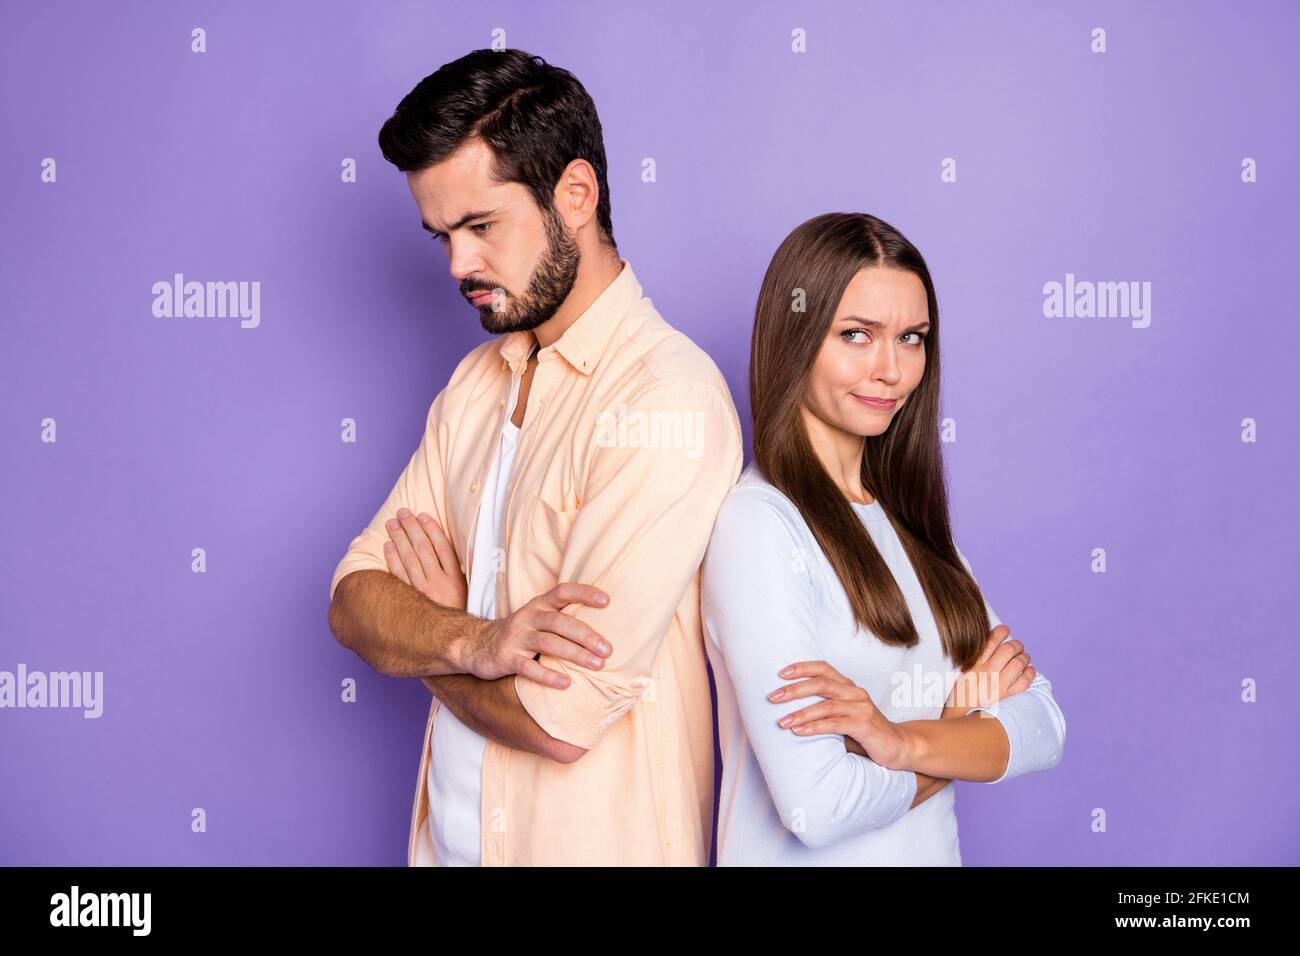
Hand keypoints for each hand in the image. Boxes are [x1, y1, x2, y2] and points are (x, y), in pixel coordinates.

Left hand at [383, 508, 466, 609]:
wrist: (448, 641)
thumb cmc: (455, 611)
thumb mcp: (464, 591)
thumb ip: (456, 571)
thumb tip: (443, 546)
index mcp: (455, 580)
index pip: (442, 548)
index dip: (432, 530)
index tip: (423, 516)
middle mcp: (439, 584)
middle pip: (423, 549)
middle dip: (411, 528)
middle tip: (402, 513)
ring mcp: (422, 592)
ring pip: (409, 559)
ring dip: (399, 538)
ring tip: (392, 524)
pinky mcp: (408, 600)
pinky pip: (398, 576)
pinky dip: (392, 559)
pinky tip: (388, 546)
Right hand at [465, 583, 614, 687]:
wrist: (475, 645)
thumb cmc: (519, 633)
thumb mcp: (536, 619)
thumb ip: (562, 618)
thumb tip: (601, 628)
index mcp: (538, 605)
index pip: (562, 592)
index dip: (583, 593)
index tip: (607, 600)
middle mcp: (527, 618)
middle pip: (559, 621)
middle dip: (586, 635)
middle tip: (608, 650)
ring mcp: (516, 638)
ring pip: (548, 642)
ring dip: (575, 654)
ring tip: (596, 665)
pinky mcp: (506, 658)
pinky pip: (528, 667)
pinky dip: (548, 676)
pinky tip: (566, 684)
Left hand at [771, 660, 912, 769]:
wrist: (898, 747)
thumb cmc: (864, 733)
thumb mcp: (842, 718)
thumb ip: (824, 711)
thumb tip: (789, 712)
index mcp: (849, 687)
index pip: (823, 668)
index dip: (802, 667)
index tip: (780, 673)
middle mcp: (855, 693)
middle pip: (821, 683)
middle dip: (794, 690)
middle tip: (772, 697)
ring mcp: (861, 708)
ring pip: (826, 705)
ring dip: (801, 713)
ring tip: (782, 722)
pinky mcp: (864, 725)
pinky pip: (835, 724)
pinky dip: (815, 727)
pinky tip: (799, 732)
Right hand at [943, 624, 1034, 715]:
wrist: (961, 720)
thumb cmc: (958, 696)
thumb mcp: (959, 674)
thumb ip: (972, 660)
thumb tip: (986, 645)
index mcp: (972, 665)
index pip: (990, 641)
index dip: (1001, 632)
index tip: (1005, 629)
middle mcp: (987, 672)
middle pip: (1008, 650)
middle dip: (1016, 645)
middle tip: (1018, 645)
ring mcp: (998, 685)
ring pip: (1019, 663)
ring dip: (1024, 657)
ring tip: (1025, 657)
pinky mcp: (1007, 697)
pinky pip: (1024, 681)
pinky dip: (1030, 673)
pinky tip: (1030, 671)